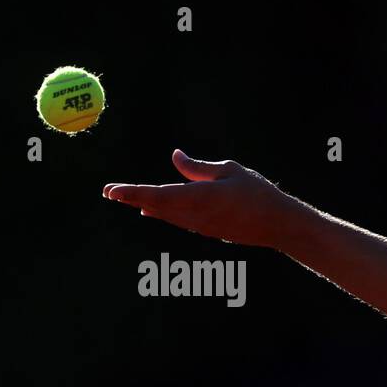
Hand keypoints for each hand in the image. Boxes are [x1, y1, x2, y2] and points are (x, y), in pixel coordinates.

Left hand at [103, 150, 294, 248]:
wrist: (278, 226)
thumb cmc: (258, 194)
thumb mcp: (229, 171)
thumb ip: (198, 167)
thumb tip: (174, 156)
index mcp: (199, 197)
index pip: (158, 194)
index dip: (133, 192)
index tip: (112, 190)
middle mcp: (195, 215)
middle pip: (156, 206)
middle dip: (131, 197)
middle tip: (108, 192)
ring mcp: (200, 226)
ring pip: (165, 214)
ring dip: (143, 205)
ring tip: (124, 198)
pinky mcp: (207, 230)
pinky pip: (177, 220)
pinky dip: (161, 213)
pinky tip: (151, 211)